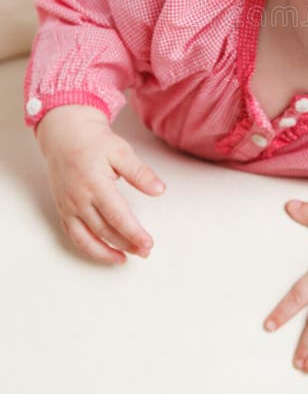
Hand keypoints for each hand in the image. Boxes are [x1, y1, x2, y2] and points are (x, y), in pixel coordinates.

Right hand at [37, 106, 165, 264]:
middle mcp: (79, 199)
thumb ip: (140, 173)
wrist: (66, 135)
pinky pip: (74, 235)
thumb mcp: (122, 152)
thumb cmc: (94, 142)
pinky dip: (88, 248)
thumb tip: (159, 190)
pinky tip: (103, 252)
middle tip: (145, 251)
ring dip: (106, 252)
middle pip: (105, 230)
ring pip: (87, 238)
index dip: (134, 233)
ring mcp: (69, 206)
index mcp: (96, 184)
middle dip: (126, 244)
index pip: (118, 216)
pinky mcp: (63, 209)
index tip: (148, 243)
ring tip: (125, 258)